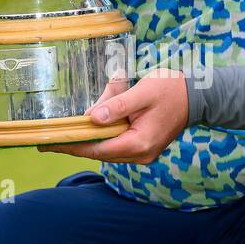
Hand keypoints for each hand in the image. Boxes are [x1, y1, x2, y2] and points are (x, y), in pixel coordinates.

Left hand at [37, 68, 189, 162]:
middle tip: (46, 142)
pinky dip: (101, 139)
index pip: (97, 149)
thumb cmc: (171, 89)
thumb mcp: (142, 92)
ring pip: (107, 151)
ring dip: (87, 142)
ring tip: (62, 136)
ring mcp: (143, 153)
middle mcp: (140, 154)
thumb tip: (92, 117)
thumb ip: (117, 105)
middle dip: (74, 145)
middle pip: (99, 153)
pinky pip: (116, 146)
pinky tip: (88, 130)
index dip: (72, 145)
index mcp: (139, 143)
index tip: (49, 143)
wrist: (197, 96)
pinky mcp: (143, 147)